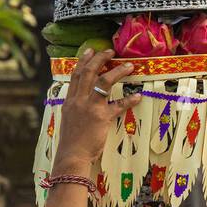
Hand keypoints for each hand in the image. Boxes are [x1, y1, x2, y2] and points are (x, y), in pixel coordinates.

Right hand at [51, 49, 142, 169]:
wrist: (71, 156)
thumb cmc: (71, 142)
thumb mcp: (68, 120)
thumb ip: (74, 108)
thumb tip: (80, 102)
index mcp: (69, 101)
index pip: (76, 75)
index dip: (83, 61)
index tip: (90, 51)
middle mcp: (78, 100)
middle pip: (89, 72)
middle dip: (100, 58)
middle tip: (110, 51)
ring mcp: (90, 107)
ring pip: (104, 81)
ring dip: (117, 71)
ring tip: (128, 65)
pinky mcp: (102, 117)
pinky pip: (118, 105)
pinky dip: (130, 100)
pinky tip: (138, 96)